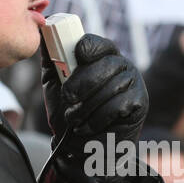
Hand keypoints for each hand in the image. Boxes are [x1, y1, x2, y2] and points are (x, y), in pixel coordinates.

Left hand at [41, 33, 147, 182]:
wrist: (83, 150)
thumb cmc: (70, 115)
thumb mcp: (55, 86)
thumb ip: (52, 60)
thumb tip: (43, 32)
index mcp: (101, 56)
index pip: (97, 43)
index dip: (86, 47)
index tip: (78, 55)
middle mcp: (121, 65)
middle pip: (104, 64)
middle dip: (82, 83)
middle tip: (68, 99)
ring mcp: (134, 83)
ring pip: (110, 87)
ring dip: (86, 107)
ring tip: (76, 119)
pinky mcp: (140, 103)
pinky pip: (117, 105)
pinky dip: (98, 119)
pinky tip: (90, 127)